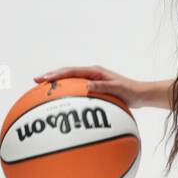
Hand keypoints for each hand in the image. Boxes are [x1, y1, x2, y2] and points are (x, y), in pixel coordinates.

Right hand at [32, 65, 158, 108]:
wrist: (141, 95)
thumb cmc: (131, 91)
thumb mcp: (118, 89)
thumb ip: (103, 87)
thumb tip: (87, 87)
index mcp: (94, 71)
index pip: (71, 71)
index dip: (56, 74)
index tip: (43, 78)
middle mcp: (91, 75)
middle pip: (67, 75)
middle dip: (51, 78)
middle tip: (36, 82)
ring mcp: (92, 82)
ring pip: (70, 83)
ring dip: (58, 86)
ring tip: (43, 93)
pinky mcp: (95, 90)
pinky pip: (78, 92)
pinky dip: (69, 96)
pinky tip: (62, 106)